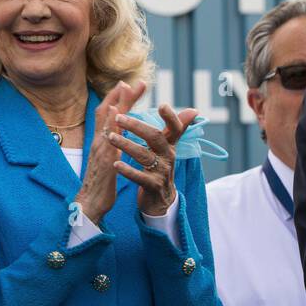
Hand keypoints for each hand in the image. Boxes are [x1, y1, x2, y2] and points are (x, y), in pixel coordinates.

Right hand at [74, 81, 144, 226]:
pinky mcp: (104, 161)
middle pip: (107, 112)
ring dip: (117, 103)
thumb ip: (113, 145)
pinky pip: (107, 140)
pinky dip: (111, 124)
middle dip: (119, 94)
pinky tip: (117, 113)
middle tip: (134, 80)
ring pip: (106, 121)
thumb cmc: (101, 182)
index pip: (109, 114)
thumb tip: (120, 133)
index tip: (129, 84)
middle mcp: (99, 141)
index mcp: (102, 141)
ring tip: (126, 87)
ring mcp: (100, 150)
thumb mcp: (109, 159)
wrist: (91, 204)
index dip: (117, 98)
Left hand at [108, 103, 198, 217]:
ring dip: (126, 145)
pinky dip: (128, 170)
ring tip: (111, 137)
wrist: (161, 200)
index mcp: (170, 145)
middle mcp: (168, 156)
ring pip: (144, 156)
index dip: (171, 117)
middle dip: (137, 126)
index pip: (175, 128)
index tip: (162, 105)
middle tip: (118, 117)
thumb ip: (176, 128)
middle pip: (156, 137)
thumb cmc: (160, 167)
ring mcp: (162, 172)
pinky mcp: (153, 186)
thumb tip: (194, 110)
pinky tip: (116, 164)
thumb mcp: (168, 148)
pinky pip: (140, 177)